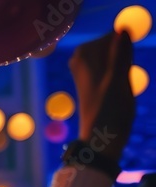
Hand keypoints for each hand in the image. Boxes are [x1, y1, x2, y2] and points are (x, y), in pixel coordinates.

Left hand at [69, 31, 134, 160]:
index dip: (125, 55)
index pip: (115, 37)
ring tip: (114, 91)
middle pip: (115, 47)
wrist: (100, 138)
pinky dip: (121, 78)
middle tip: (116, 86)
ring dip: (123, 72)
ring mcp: (86, 69)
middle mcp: (80, 58)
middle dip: (123, 63)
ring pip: (117, 58)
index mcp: (83, 54)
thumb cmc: (110, 112)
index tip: (117, 77)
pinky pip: (115, 69)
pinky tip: (114, 94)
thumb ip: (121, 53)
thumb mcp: (119, 80)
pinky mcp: (92, 79)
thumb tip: (122, 30)